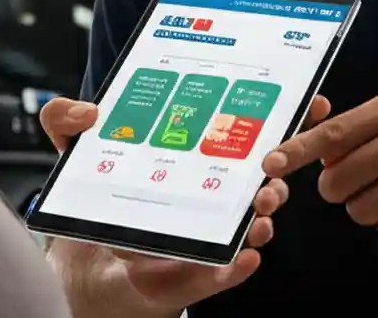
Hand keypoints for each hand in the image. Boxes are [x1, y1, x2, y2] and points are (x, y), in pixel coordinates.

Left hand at [39, 94, 332, 309]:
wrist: (82, 270)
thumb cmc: (94, 206)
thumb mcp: (73, 156)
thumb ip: (65, 120)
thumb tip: (87, 109)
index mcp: (196, 158)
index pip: (246, 133)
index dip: (284, 117)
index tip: (312, 101)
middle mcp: (212, 194)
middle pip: (262, 176)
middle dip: (280, 167)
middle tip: (275, 161)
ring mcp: (208, 234)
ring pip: (252, 223)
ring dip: (265, 213)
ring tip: (262, 206)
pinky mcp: (194, 276)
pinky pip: (225, 273)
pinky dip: (239, 266)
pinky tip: (246, 255)